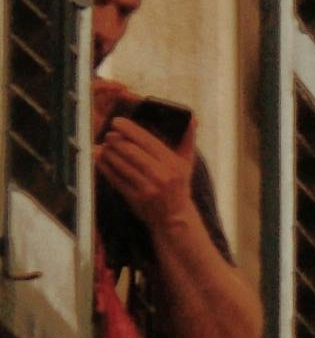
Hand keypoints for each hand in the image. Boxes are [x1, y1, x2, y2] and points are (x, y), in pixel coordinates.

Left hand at [94, 104, 204, 237]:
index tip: (117, 122)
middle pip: (130, 150)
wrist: (175, 218)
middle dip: (115, 140)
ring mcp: (147, 188)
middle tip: (108, 135)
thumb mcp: (186, 163)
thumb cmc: (179, 185)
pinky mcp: (136, 198)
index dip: (128, 128)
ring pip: (121, 164)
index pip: (146, 140)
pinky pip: (116, 178)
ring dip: (108, 152)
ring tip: (103, 146)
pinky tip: (100, 159)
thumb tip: (192, 119)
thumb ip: (188, 139)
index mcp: (172, 163)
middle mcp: (160, 175)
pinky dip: (105, 167)